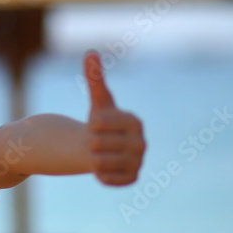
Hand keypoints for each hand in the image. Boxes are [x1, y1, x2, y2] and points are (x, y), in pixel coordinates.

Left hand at [84, 51, 144, 185]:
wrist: (100, 147)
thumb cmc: (99, 121)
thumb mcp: (97, 100)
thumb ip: (95, 77)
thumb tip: (90, 52)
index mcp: (134, 121)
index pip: (101, 123)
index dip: (92, 124)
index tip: (94, 124)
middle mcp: (142, 142)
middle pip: (100, 144)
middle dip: (91, 142)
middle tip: (95, 142)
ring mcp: (139, 161)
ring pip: (103, 163)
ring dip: (94, 158)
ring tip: (97, 153)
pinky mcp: (133, 178)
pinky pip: (109, 179)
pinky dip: (100, 174)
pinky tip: (101, 167)